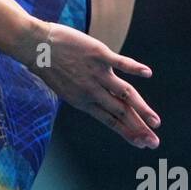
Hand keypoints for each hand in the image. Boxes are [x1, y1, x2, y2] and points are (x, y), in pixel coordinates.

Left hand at [30, 21, 160, 147]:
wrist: (34, 46)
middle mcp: (92, 91)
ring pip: (124, 94)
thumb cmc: (49, 65)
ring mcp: (96, 74)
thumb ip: (85, 94)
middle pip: (121, 113)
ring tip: (156, 121)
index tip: (142, 144)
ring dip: (142, 108)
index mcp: (84, 102)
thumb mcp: (65, 88)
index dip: (128, 133)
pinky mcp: (98, 55)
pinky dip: (134, 68)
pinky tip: (148, 73)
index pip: (111, 121)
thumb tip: (101, 98)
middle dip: (139, 129)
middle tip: (155, 143)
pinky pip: (120, 63)